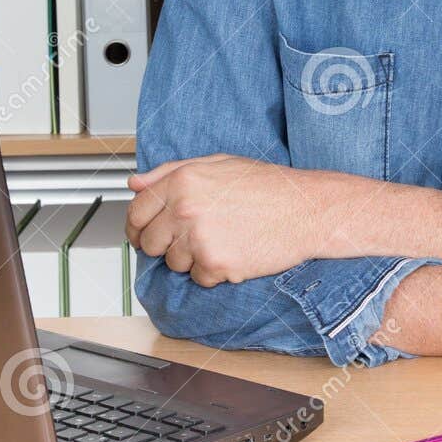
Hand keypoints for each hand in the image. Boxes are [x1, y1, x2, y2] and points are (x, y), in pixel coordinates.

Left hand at [125, 154, 314, 286]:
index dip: (137, 226)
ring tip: (221, 239)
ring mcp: (200, 239)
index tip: (143, 233)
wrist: (305, 209)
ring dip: (191, 258)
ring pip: (173, 263)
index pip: (136, 212)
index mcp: (183, 181)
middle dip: (164, 244)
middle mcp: (186, 209)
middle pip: (149, 242)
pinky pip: (198, 278)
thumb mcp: (217, 164)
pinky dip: (213, 271)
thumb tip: (135, 184)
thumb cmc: (267, 186)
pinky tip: (233, 251)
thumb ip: (170, 172)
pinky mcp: (216, 265)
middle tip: (189, 238)